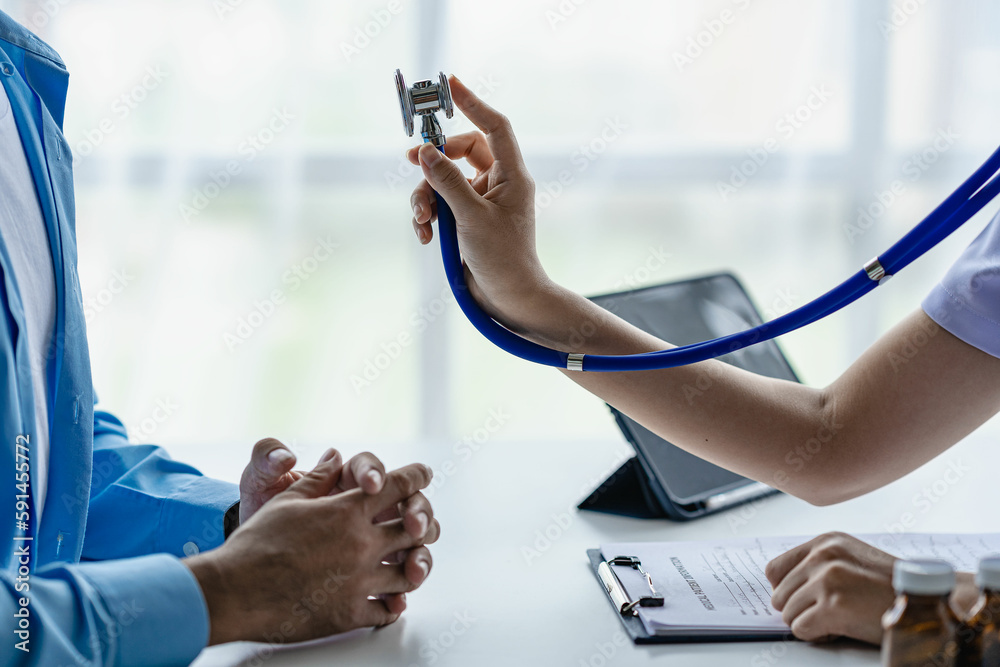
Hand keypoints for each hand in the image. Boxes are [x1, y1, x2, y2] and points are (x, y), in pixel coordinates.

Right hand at [186, 455, 440, 643]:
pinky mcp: (350, 613)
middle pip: (414, 528)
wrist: (234, 591)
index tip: (424, 474)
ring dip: (412, 565)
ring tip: (411, 564)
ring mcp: (359, 580)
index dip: (416, 476)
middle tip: (420, 523)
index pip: (398, 486)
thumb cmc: (255, 544)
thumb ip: (319, 478)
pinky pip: (388, 609)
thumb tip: (335, 456)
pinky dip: (394, 603)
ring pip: (408, 571)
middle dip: (422, 522)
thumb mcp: (287, 500)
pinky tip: (393, 600)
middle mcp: (362, 544)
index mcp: (348, 511)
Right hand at [406, 75, 548, 326]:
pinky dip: (428, 215)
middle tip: (411, 160)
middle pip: (461, 151)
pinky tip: (424, 236)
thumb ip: (447, 182)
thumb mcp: (470, 218)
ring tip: (420, 220)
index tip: (450, 83)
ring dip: (425, 196)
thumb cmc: (503, 259)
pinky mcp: (467, 219)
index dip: (473, 103)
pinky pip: (441, 203)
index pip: (494, 127)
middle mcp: (498, 183)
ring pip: (445, 180)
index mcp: (511, 176)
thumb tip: (425, 151)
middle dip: (434, 161)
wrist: (509, 298)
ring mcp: (482, 201)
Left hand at [765, 532, 896, 644]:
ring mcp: (827, 579)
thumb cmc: (891, 589)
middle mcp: (823, 556)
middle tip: (831, 614)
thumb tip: (781, 590)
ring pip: (787, 614)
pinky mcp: (833, 605)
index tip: (802, 601)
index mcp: (825, 543)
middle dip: (800, 611)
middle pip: (779, 595)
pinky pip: (800, 629)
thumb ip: (818, 567)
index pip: (774, 569)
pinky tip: (842, 628)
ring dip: (811, 623)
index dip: (785, 591)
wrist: (927, 604)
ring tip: (841, 619)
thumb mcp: (852, 561)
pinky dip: (817, 635)